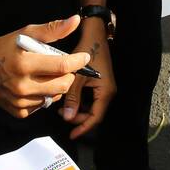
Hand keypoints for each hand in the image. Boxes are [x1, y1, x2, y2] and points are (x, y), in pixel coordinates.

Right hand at [0, 15, 89, 118]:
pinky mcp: (18, 111)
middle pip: (62, 85)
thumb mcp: (26, 33)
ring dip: (56, 85)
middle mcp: (21, 85)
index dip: (78, 61)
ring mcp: (19, 101)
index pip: (62, 66)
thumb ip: (52, 29)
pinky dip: (44, 95)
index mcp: (24, 64)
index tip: (84, 57)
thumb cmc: (4, 47)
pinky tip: (36, 85)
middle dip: (69, 75)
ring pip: (55, 96)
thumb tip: (76, 20)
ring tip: (47, 74)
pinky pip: (43, 105)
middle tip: (64, 66)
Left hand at [61, 22, 115, 138]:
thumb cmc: (86, 52)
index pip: (96, 117)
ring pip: (91, 107)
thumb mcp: (76, 76)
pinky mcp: (99, 83)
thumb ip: (72, 97)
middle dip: (78, 118)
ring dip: (78, 110)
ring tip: (62, 107)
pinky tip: (67, 98)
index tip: (72, 135)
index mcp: (105, 92)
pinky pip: (90, 99)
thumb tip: (67, 117)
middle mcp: (107, 92)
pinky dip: (80, 101)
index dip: (83, 128)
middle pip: (94, 114)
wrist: (94, 34)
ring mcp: (104, 88)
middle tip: (61, 115)